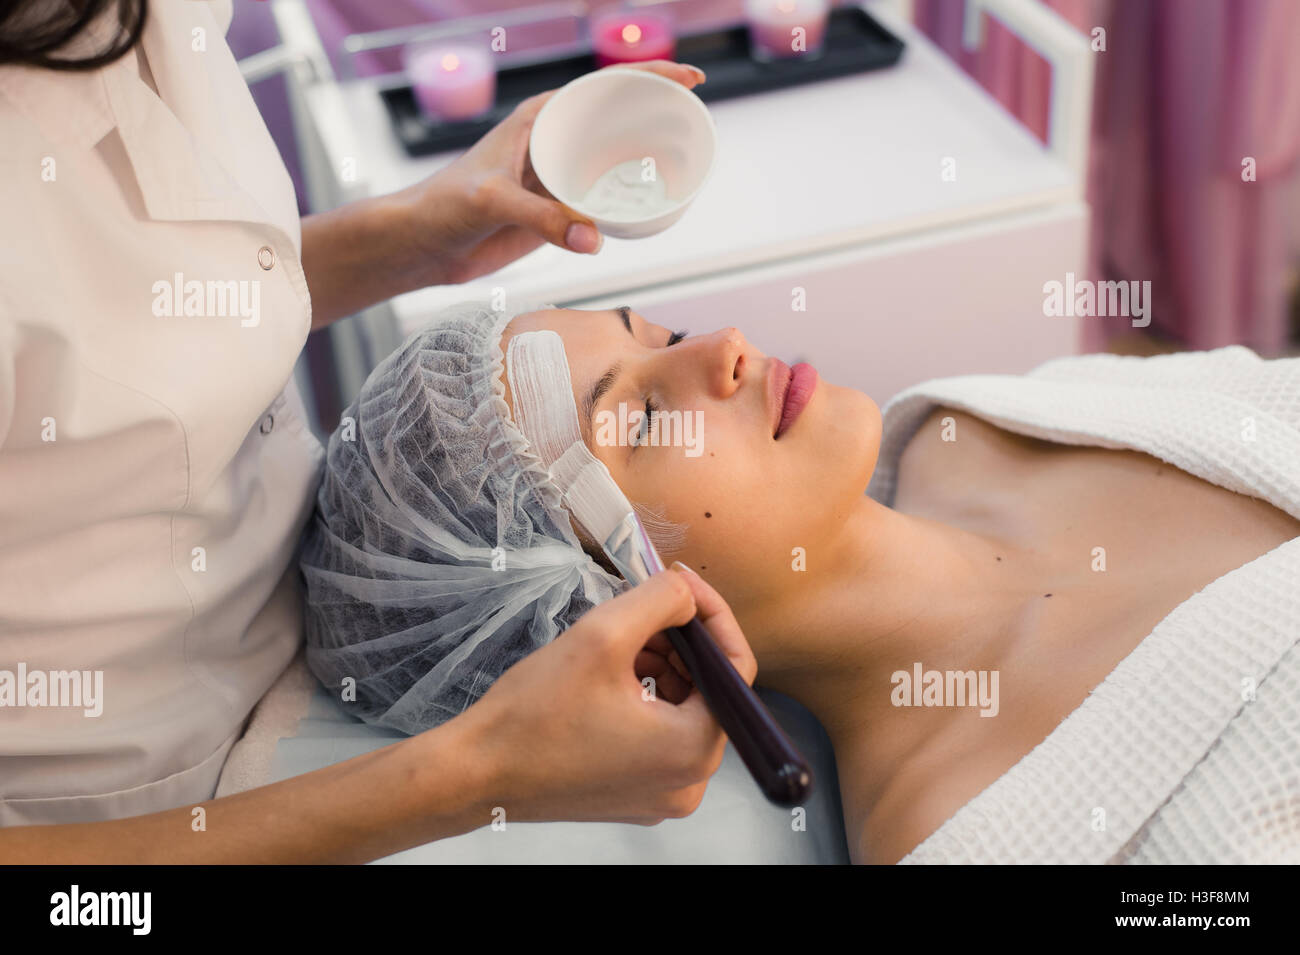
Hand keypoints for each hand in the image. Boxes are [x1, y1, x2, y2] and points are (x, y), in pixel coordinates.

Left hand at [402, 60, 706, 285]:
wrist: (423, 244)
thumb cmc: (444, 206)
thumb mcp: (492, 202)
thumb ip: (540, 217)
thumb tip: (591, 239)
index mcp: (540, 117)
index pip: (604, 85)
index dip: (650, 75)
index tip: (689, 78)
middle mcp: (553, 141)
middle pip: (618, 120)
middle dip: (659, 116)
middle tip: (698, 123)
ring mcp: (558, 177)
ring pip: (615, 163)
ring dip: (648, 163)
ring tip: (687, 165)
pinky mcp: (557, 213)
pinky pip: (603, 203)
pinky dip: (629, 205)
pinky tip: (652, 210)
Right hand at [454, 565, 755, 825]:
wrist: (475, 773)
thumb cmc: (532, 715)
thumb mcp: (603, 636)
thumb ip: (662, 600)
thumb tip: (688, 591)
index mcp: (694, 750)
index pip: (734, 667)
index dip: (710, 615)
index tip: (681, 582)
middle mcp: (691, 783)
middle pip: (709, 689)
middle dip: (679, 641)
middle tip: (640, 609)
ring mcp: (664, 793)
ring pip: (684, 708)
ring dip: (660, 666)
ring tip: (617, 645)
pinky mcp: (637, 794)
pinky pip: (661, 734)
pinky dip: (645, 698)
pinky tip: (608, 677)